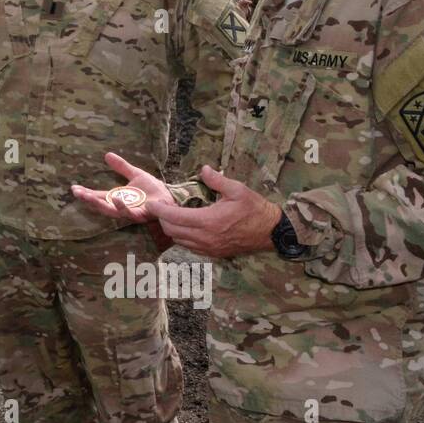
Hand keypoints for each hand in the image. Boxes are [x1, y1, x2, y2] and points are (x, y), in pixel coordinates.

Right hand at [71, 152, 173, 224]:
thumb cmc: (154, 189)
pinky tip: (115, 199)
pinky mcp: (142, 214)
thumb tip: (107, 155)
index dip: (86, 193)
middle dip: (88, 200)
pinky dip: (122, 207)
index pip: (98, 196)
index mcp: (118, 198)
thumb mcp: (136, 174)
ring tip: (88, 196)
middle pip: (101, 205)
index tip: (74, 188)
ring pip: (111, 211)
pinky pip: (130, 213)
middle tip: (77, 193)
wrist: (171, 197)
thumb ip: (122, 167)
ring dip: (99, 205)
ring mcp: (130, 211)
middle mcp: (121, 206)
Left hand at [143, 165, 281, 258]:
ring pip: (178, 240)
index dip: (158, 210)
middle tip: (161, 206)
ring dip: (171, 228)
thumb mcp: (237, 189)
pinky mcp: (214, 253)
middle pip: (171, 230)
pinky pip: (189, 247)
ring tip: (172, 215)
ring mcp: (209, 248)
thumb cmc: (255, 209)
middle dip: (162, 218)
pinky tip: (186, 226)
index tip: (150, 203)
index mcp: (208, 221)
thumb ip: (217, 180)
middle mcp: (205, 238)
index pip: (173, 217)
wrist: (272, 232)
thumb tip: (203, 169)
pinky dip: (182, 237)